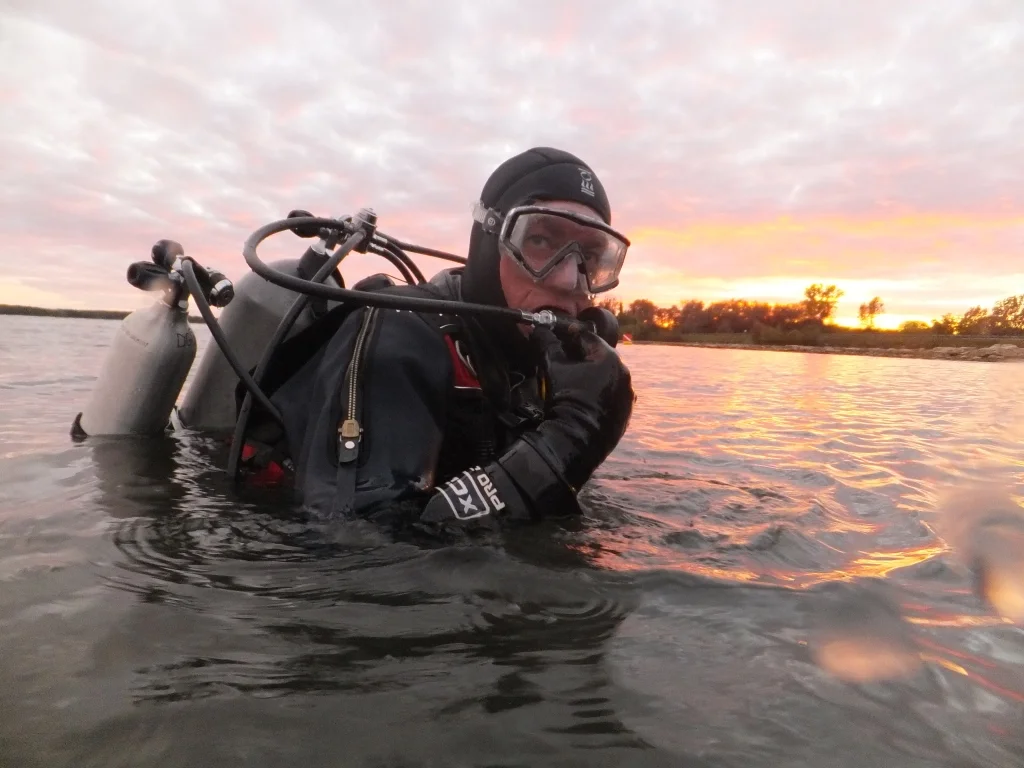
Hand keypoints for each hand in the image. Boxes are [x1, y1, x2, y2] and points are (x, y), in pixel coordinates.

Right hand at [418, 325, 633, 527]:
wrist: (573, 443)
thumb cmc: (564, 400)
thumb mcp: (551, 367)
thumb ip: (546, 343)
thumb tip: (539, 330)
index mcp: (609, 359)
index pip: (586, 337)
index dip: (567, 333)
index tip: (553, 334)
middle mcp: (624, 376)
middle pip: (598, 356)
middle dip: (578, 354)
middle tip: (559, 357)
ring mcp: (626, 397)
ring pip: (604, 377)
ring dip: (588, 375)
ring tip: (568, 380)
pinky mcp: (624, 415)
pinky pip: (608, 396)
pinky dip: (596, 393)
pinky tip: (580, 398)